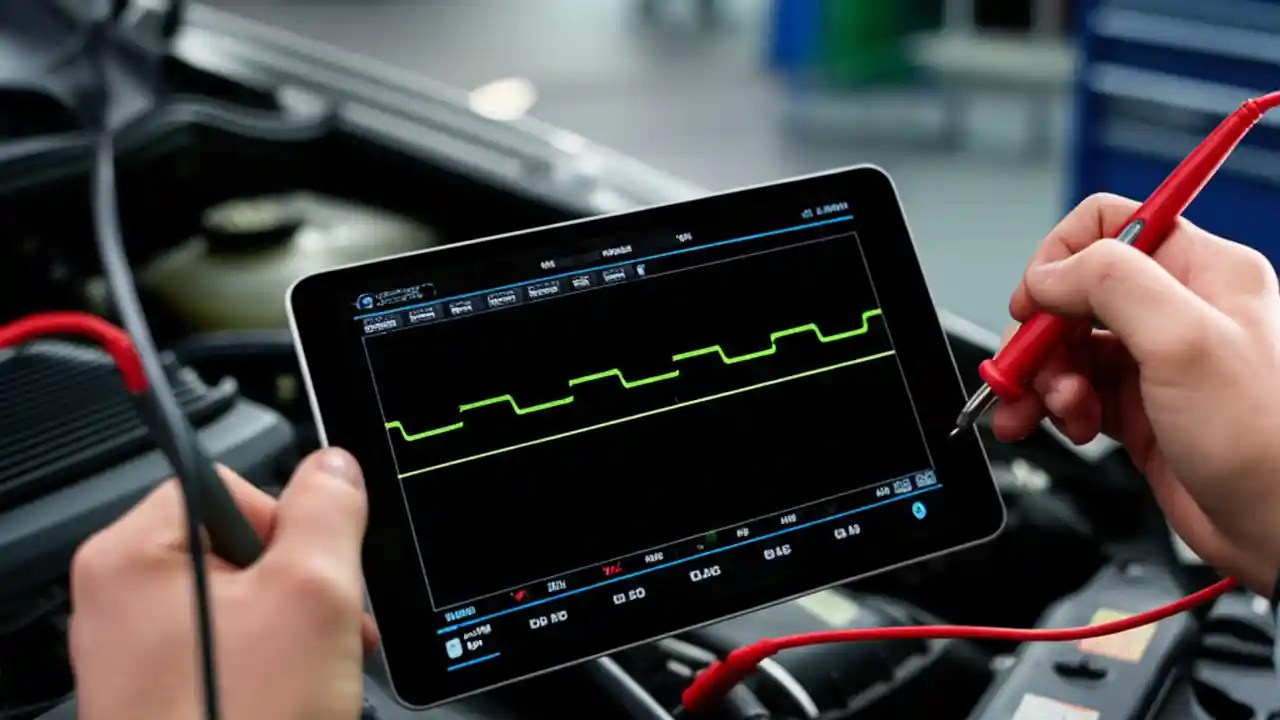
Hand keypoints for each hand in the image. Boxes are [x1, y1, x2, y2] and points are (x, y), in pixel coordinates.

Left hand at [69, 448, 378, 719]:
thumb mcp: (313, 595)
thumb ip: (327, 511)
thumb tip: (332, 467)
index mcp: (132, 558)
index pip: (228, 485)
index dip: (290, 525)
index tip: (315, 572)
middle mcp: (121, 605)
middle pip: (241, 549)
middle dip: (302, 588)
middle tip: (325, 630)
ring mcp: (142, 659)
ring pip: (246, 607)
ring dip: (298, 632)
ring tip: (314, 677)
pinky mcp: (166, 702)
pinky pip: (235, 655)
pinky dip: (276, 670)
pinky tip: (296, 702)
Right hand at [992, 193, 1279, 593]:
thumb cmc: (1268, 443)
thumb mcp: (1185, 343)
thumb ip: (1113, 286)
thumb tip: (1049, 274)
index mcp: (1202, 273)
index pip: (1110, 226)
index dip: (1061, 260)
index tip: (1034, 303)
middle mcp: (1177, 312)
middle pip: (1075, 294)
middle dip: (1039, 334)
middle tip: (1021, 370)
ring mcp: (1157, 363)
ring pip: (1068, 348)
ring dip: (1041, 378)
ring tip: (1041, 410)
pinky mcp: (1140, 412)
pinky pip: (1076, 393)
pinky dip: (1054, 408)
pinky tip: (1065, 427)